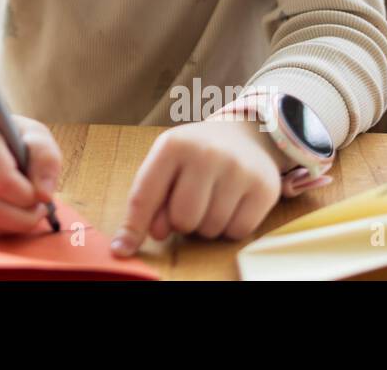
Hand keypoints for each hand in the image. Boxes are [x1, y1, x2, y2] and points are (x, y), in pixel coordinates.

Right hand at [0, 112, 61, 235]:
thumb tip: (44, 195)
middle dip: (24, 216)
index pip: (0, 179)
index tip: (42, 194)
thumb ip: (45, 157)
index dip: (27, 194)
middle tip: (40, 209)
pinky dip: (4, 227)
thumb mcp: (32, 134)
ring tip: (30, 210)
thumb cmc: (8, 138)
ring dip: (16, 224)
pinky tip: (12, 211)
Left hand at [110, 120, 281, 254]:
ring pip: (211, 229)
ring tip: (211, 200)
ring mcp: (238, 170)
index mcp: (173, 145)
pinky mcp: (264, 188)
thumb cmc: (196, 156)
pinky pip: (237, 232)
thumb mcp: (167, 164)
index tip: (122, 249)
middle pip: (182, 219)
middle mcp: (206, 153)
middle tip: (190, 204)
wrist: (246, 136)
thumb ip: (151, 198)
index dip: (134, 226)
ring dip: (206, 225)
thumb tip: (147, 237)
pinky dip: (230, 228)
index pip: (145, 195)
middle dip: (182, 222)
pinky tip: (232, 204)